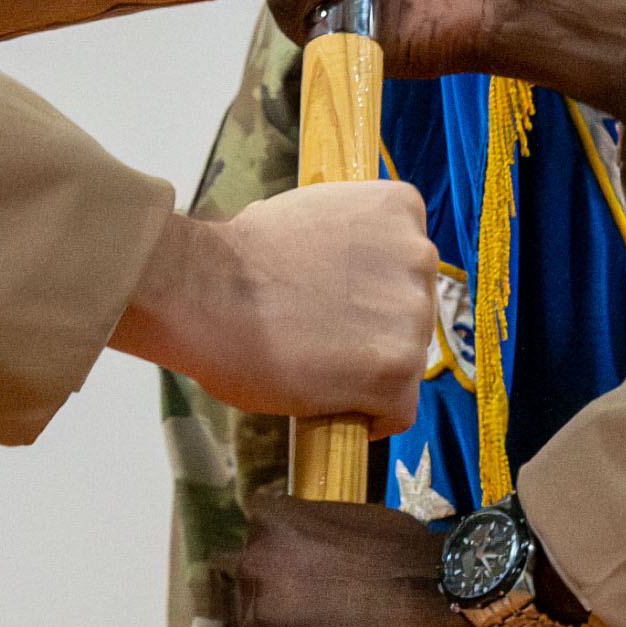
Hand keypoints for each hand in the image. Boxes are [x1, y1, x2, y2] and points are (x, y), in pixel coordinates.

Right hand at [112, 181, 437, 424]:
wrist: (206, 292)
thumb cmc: (239, 256)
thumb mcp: (312, 214)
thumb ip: (352, 241)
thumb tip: (352, 271)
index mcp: (400, 209)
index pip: (408, 264)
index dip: (373, 293)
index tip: (340, 306)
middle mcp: (419, 256)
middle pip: (412, 313)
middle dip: (374, 331)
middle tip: (321, 338)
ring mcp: (412, 315)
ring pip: (406, 362)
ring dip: (370, 372)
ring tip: (317, 368)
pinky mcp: (397, 369)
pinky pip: (398, 410)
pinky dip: (369, 417)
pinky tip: (332, 404)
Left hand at [218, 494, 509, 626]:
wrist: (458, 601)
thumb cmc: (422, 560)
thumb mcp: (355, 527)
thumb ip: (319, 548)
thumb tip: (316, 572)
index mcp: (270, 527)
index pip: (258, 570)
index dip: (288, 593)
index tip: (317, 607)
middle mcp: (254, 570)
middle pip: (253, 616)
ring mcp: (262, 626)